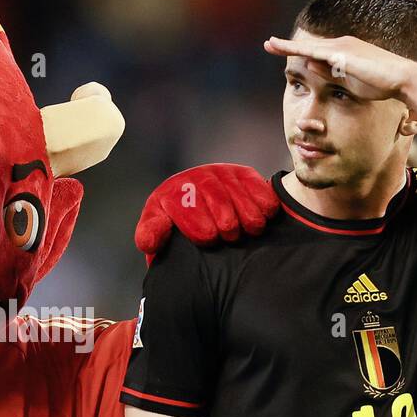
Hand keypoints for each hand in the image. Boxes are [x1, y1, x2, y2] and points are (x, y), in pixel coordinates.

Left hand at [135, 164, 280, 261]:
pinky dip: (261, 197)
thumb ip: (150, 236)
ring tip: (252, 229)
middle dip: (224, 216)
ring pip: (234, 188)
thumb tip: (150, 243)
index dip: (196, 221)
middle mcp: (192, 179)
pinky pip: (253, 181)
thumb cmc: (176, 228)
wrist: (195, 207)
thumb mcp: (158, 231)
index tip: (208, 238)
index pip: (180, 202)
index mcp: (168, 195)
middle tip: (231, 236)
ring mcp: (217, 173)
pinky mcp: (240, 173)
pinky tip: (266, 214)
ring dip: (247, 209)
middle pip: (211, 193)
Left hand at [264, 34, 416, 102]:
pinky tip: (290, 51)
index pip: (315, 51)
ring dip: (290, 46)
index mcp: (343, 51)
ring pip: (310, 46)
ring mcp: (343, 48)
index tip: (280, 50)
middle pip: (308, 46)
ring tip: (270, 44)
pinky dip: (303, 51)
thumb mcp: (349, 81)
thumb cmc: (380, 83)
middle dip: (287, 45)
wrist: (402, 79)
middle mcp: (341, 45)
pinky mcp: (345, 55)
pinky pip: (319, 53)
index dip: (296, 50)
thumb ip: (330, 73)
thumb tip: (309, 65)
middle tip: (267, 44)